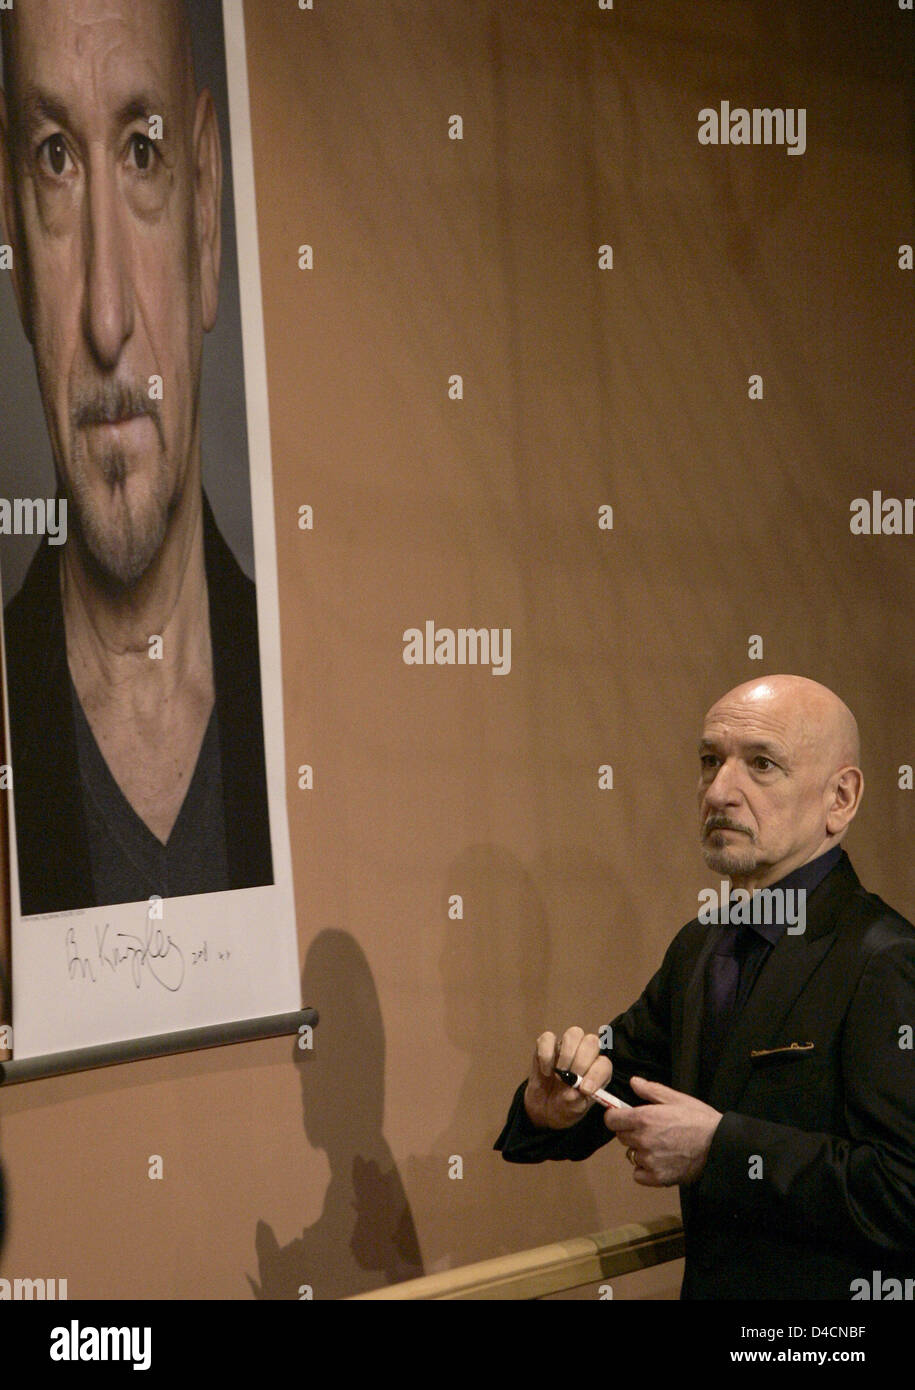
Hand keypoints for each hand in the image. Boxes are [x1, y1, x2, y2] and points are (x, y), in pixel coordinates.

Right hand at [523, 1027, 612, 1129]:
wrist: (544, 1108)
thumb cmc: (566, 1107)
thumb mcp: (575, 1110)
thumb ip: (578, 1101)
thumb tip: (575, 1090)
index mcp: (598, 1071)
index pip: (604, 1063)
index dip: (596, 1074)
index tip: (585, 1090)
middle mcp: (585, 1054)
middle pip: (591, 1042)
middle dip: (581, 1062)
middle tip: (569, 1080)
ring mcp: (566, 1047)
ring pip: (574, 1033)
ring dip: (567, 1055)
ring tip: (558, 1075)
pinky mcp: (546, 1045)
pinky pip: (548, 1037)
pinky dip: (546, 1054)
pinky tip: (545, 1071)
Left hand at [603, 1076, 722, 1185]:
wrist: (719, 1145)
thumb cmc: (699, 1119)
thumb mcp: (676, 1098)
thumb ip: (651, 1090)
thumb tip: (633, 1082)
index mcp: (644, 1118)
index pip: (611, 1120)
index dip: (616, 1117)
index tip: (623, 1116)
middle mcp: (642, 1140)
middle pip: (622, 1137)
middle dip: (631, 1132)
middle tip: (651, 1130)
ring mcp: (649, 1161)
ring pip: (632, 1154)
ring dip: (640, 1150)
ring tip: (661, 1146)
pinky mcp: (657, 1178)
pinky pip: (638, 1174)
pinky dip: (645, 1169)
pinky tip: (660, 1161)